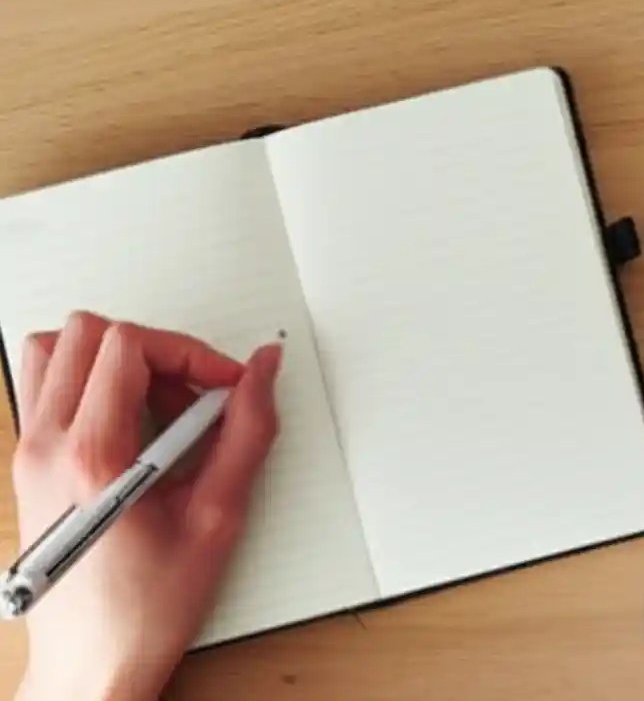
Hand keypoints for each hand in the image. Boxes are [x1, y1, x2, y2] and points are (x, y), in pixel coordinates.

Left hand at [12, 312, 281, 700]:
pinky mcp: (28, 464)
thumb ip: (248, 433)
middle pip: (89, 334)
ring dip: (117, 361)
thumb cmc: (144, 608)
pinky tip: (134, 430)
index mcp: (91, 456)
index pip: (130, 346)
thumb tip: (262, 374)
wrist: (92, 662)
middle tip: (194, 396)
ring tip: (160, 407)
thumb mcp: (218, 517)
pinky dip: (95, 387)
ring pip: (58, 351)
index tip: (226, 386)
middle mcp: (46, 445)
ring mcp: (29, 453)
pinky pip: (50, 389)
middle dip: (157, 350)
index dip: (191, 352)